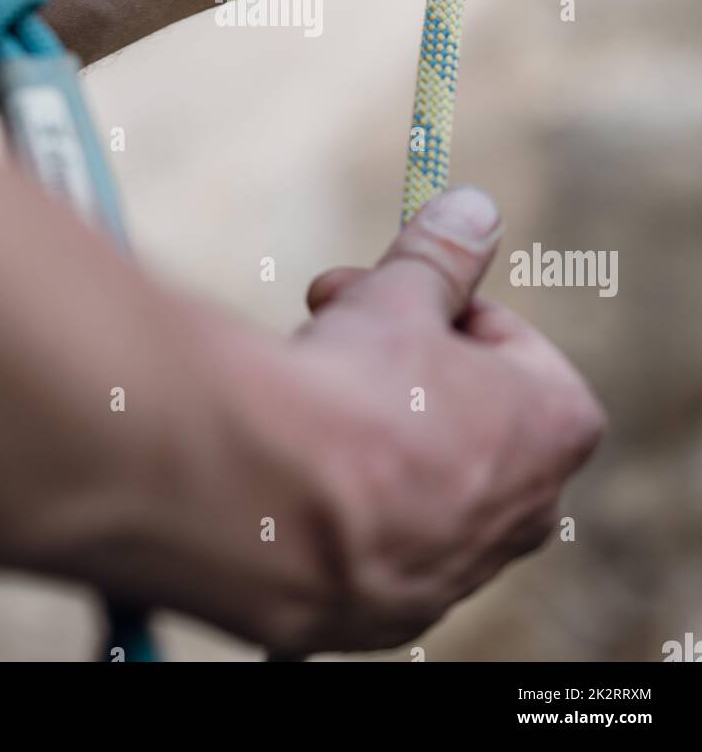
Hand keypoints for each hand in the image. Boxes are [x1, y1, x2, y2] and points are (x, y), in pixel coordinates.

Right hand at [264, 186, 604, 653]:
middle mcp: (521, 514)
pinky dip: (334, 497)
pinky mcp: (382, 614)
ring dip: (365, 426)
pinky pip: (366, 537)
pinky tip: (281, 464)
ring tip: (298, 388)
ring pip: (414, 476)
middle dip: (396, 361)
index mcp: (552, 428)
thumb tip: (472, 207)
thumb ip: (440, 256)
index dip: (441, 307)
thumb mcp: (399, 299)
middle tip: (326, 317)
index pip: (511, 344)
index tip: (384, 290)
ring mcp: (453, 573)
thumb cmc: (357, 390)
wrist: (269, 506)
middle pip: (462, 411)